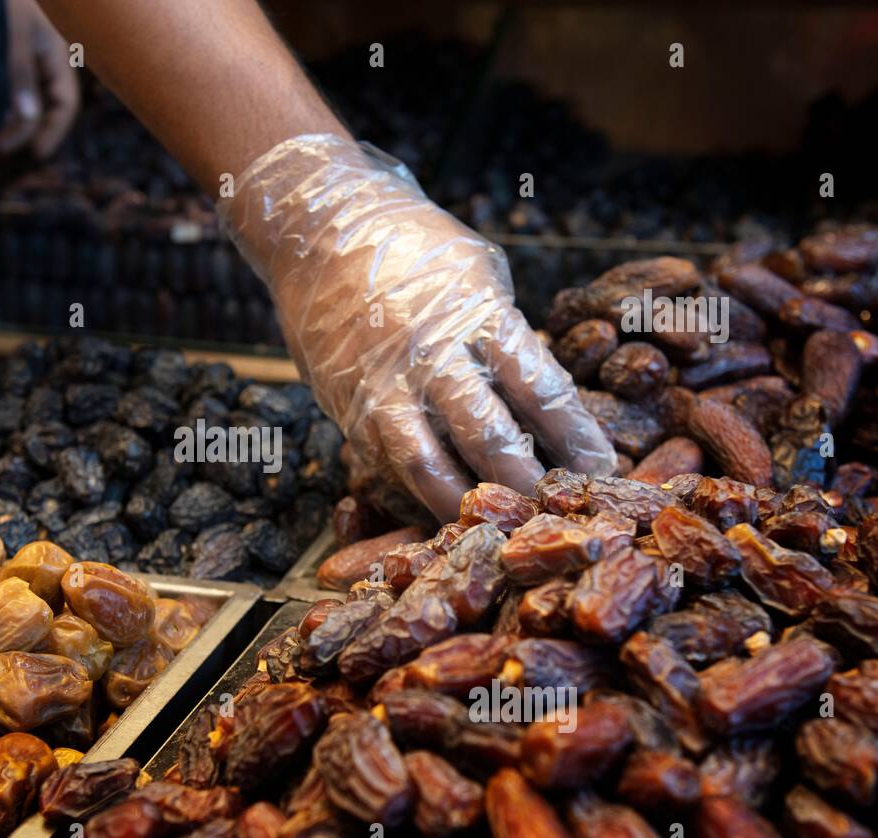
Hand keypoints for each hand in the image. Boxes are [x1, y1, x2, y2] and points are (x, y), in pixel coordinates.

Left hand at [0, 0, 80, 157]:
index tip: (36, 154)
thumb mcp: (12, 37)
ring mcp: (28, 55)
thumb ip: (21, 76)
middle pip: (47, 105)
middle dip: (27, 130)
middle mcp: (45, 57)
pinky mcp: (9, 53)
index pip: (66, 103)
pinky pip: (14, 87)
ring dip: (13, 119)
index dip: (54, 131)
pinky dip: (4, 103)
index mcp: (55, 53)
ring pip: (28, 98)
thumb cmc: (1, 3)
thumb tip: (28, 119)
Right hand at [221, 135, 616, 520]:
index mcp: (476, 313)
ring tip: (495, 525)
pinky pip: (385, 461)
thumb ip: (505, 333)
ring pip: (427, 464)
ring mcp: (382, 384)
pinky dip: (416, 488)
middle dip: (528, 481)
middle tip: (557, 510)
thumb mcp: (479, 271)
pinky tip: (443, 503)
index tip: (601, 467)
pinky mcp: (345, 404)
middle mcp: (429, 354)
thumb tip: (540, 397)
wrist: (320, 228)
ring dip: (465, 502)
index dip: (575, 435)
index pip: (539, 387)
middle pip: (489, 436)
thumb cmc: (414, 244)